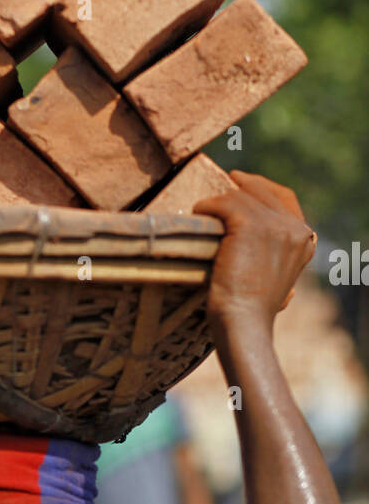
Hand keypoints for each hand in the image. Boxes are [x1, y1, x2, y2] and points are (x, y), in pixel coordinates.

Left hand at [194, 172, 316, 331]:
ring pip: (240, 198)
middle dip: (238, 188)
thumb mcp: (271, 276)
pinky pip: (224, 203)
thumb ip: (269, 251)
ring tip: (201, 213)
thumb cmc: (250, 310)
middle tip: (217, 188)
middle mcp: (295, 229)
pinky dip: (207, 206)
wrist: (244, 322)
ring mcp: (274, 225)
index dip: (261, 187)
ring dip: (217, 204)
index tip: (240, 181)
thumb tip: (242, 229)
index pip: (285, 199)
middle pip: (263, 193)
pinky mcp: (250, 225)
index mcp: (305, 241)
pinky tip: (197, 213)